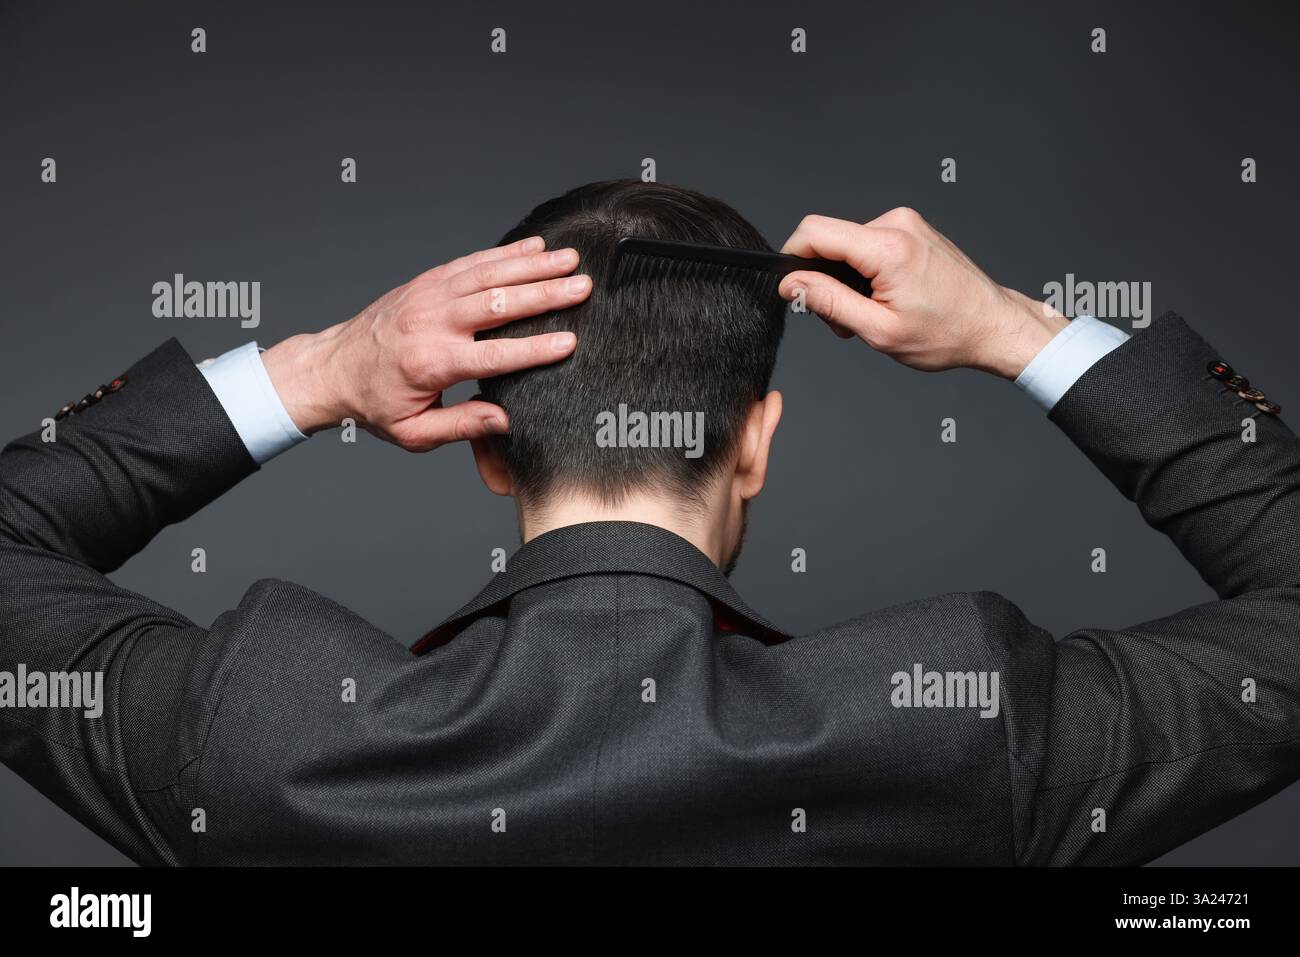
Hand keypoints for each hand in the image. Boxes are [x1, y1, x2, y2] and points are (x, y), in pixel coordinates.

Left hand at [262, 237, 590, 449]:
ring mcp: (428, 297)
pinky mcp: (427, 282)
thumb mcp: (414, 432)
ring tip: (570, 260)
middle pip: (496, 304)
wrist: (331, 369)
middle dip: (543, 294)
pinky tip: (535, 247)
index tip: (569, 342)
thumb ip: (462, 426)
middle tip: (582, 287)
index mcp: (431, 364)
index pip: (493, 355)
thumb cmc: (376, 405)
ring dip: (532, 265)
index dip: (534, 348)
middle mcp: (431, 323)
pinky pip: (471, 263)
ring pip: (487, 275)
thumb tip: (506, 419)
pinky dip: (505, 253)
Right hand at [778, 208, 1067, 378]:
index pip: (815, 232)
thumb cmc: (946, 333)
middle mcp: (897, 225)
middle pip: (830, 241)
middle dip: (824, 280)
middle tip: (844, 321)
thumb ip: (828, 302)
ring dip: (846, 281)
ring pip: (847, 246)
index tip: (794, 290)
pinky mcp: (911, 229)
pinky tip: (884, 299)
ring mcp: (907, 224)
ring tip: (870, 314)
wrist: (993, 325)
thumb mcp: (877, 330)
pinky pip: (868, 245)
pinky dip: (865, 273)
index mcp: (888, 247)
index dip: (793, 259)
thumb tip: (792, 283)